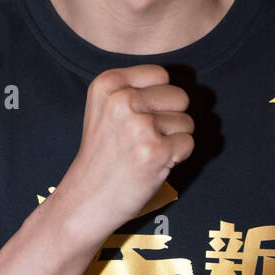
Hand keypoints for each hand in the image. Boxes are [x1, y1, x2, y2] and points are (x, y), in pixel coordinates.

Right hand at [57, 64, 193, 244]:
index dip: (158, 98)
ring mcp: (139, 126)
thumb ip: (135, 90)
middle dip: (170, 118)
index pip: (160, 75)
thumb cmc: (102, 155)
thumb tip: (181, 89)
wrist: (85, 199)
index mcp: (107, 84)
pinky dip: (177, 157)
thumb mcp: (104, 108)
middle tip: (144, 139)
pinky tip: (153, 165)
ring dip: (174, 140)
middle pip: (179, 96)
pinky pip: (188, 143)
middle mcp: (122, 100)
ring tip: (145, 153)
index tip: (138, 117)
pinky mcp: (156, 151)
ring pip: (187, 121)